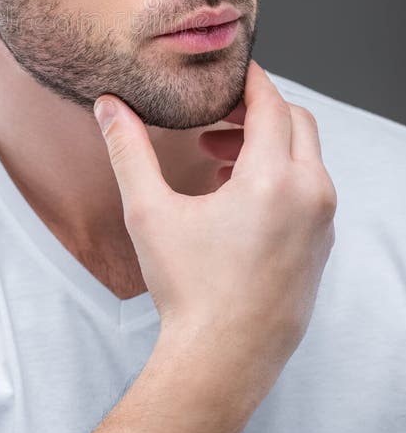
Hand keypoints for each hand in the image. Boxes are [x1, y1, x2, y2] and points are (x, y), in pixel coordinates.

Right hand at [93, 59, 336, 371]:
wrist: (223, 360)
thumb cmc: (188, 289)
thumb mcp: (150, 212)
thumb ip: (129, 150)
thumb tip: (109, 105)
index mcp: (273, 178)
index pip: (271, 102)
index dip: (248, 80)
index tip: (225, 73)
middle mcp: (310, 195)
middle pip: (295, 122)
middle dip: (256, 110)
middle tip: (214, 116)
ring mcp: (322, 224)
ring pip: (305, 157)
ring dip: (267, 144)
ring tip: (216, 157)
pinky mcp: (321, 247)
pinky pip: (310, 190)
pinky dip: (281, 176)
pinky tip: (235, 197)